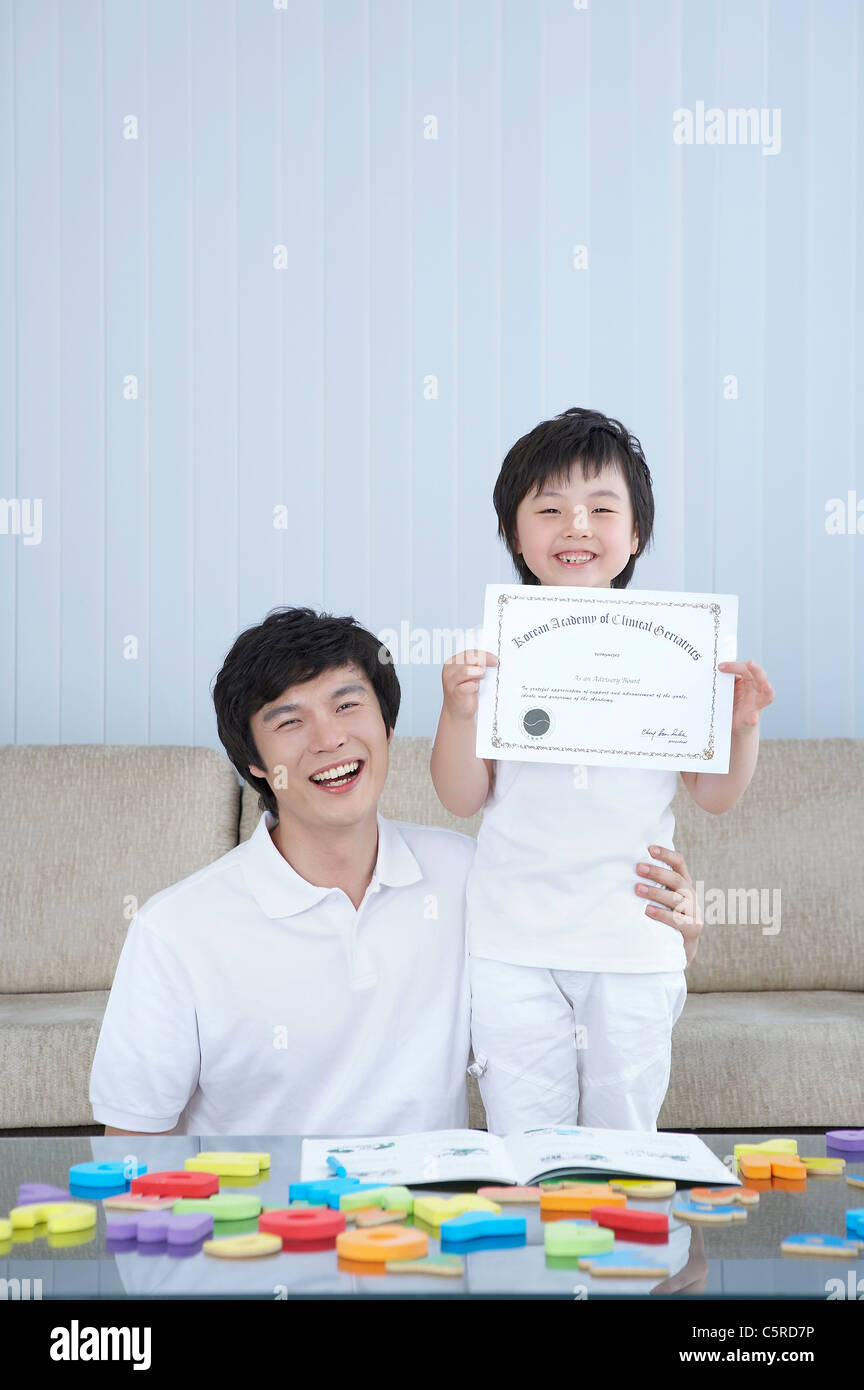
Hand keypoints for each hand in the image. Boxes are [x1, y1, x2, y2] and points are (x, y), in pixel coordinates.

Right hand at [441, 649, 497, 720]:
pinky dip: (475, 686)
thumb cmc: (465, 693)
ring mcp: (451, 683)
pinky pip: (467, 686)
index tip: (494, 659)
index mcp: (452, 663)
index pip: (468, 653)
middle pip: (468, 659)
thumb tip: (491, 659)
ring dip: (478, 673)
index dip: (483, 654)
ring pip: (466, 671)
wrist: (458, 712)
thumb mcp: (470, 676)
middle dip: (483, 660)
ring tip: (481, 678)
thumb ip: (475, 666)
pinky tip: (476, 688)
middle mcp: (449, 671)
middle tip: (493, 665)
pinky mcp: (455, 694)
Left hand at [635, 845, 702, 966]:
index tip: (649, 848)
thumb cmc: (664, 917)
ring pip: (678, 899)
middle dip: (657, 872)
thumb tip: (627, 865)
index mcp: (684, 883)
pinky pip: (678, 921)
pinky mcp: (693, 930)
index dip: (666, 854)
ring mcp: (694, 913)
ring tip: (637, 888)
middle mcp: (691, 896)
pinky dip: (662, 914)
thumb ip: (653, 884)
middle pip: (677, 880)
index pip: (679, 863)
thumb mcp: (662, 898)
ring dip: (656, 892)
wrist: (678, 949)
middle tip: (638, 868)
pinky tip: (647, 910)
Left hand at [717, 658, 773, 730]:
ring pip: (767, 696)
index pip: (746, 669)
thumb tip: (718, 672)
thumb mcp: (729, 688)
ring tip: (767, 687)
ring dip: (768, 691)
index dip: (734, 666)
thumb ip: (727, 680)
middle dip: (757, 670)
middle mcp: (756, 691)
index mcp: (750, 681)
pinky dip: (753, 718)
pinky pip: (753, 717)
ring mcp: (756, 705)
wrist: (734, 724)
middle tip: (751, 663)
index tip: (720, 667)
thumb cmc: (733, 702)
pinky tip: (752, 719)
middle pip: (761, 678)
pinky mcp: (751, 718)